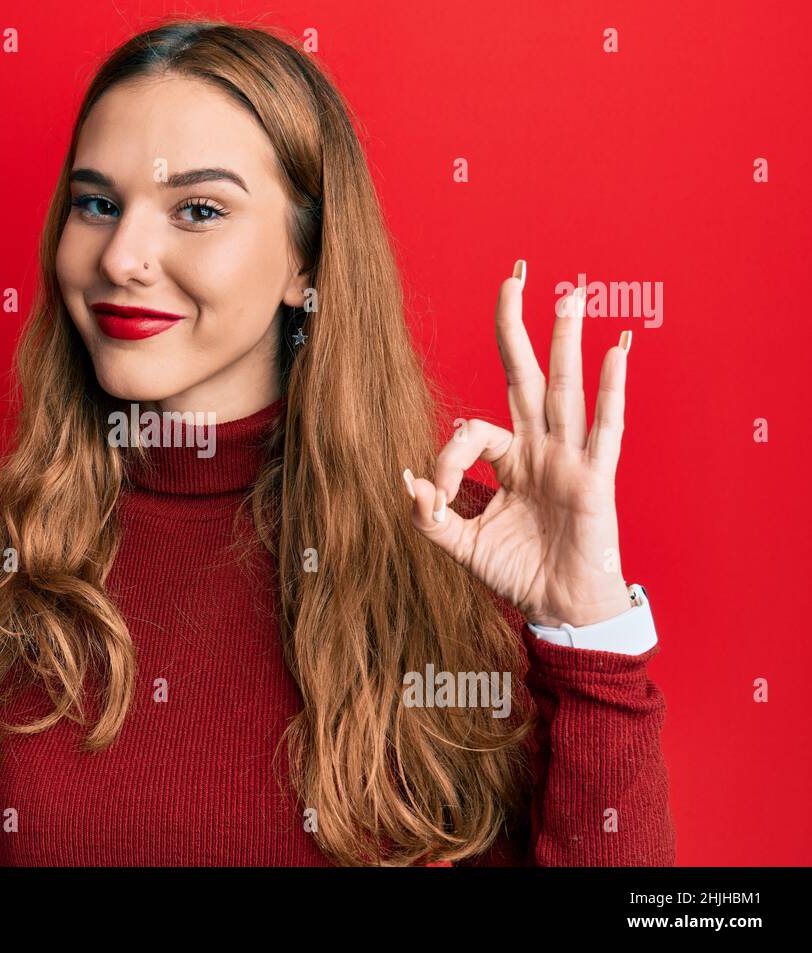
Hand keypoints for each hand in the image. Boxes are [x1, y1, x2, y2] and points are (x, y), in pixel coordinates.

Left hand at [403, 261, 633, 627]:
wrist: (559, 607)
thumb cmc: (515, 572)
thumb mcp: (460, 544)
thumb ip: (430, 514)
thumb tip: (405, 481)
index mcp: (509, 459)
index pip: (472, 431)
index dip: (445, 455)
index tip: (432, 492)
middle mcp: (540, 448)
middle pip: (525, 376)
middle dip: (517, 328)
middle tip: (516, 275)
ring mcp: (570, 459)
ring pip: (565, 390)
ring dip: (567, 342)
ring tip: (572, 294)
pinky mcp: (595, 479)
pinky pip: (606, 428)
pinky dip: (611, 389)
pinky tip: (617, 350)